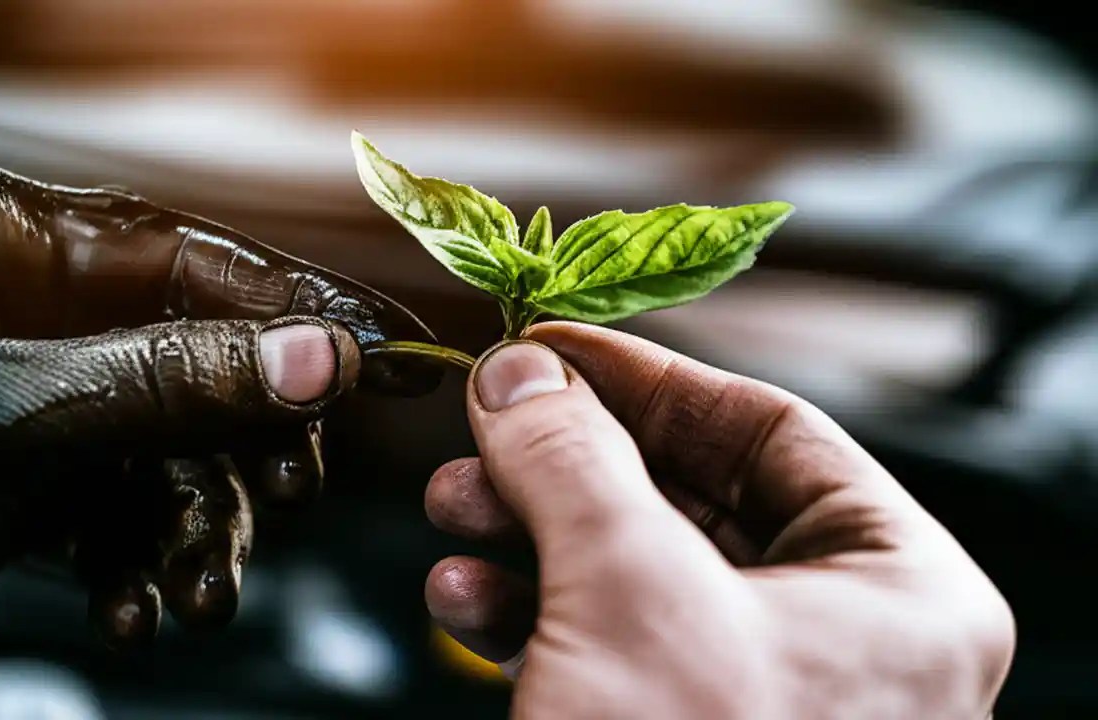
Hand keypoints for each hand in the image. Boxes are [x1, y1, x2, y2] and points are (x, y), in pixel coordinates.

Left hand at [0, 150, 440, 688]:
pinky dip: (142, 556)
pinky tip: (138, 604)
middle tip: (288, 493)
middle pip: (189, 354)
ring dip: (196, 523)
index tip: (375, 355)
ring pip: (164, 443)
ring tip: (200, 591)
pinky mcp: (14, 472)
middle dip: (237, 444)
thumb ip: (167, 382)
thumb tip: (312, 356)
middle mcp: (11, 300)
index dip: (291, 306)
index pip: (183, 253)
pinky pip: (119, 501)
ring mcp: (17, 389)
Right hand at [425, 323, 1013, 718]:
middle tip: (488, 427)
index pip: (770, 430)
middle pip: (689, 494)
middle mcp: (842, 640)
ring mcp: (759, 696)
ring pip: (636, 566)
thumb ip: (571, 459)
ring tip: (458, 512)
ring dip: (534, 529)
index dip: (648, 377)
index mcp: (899, 593)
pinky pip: (610, 639)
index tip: (551, 347)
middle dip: (571, 460)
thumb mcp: (628, 595)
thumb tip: (520, 373)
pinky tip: (466, 595)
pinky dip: (533, 606)